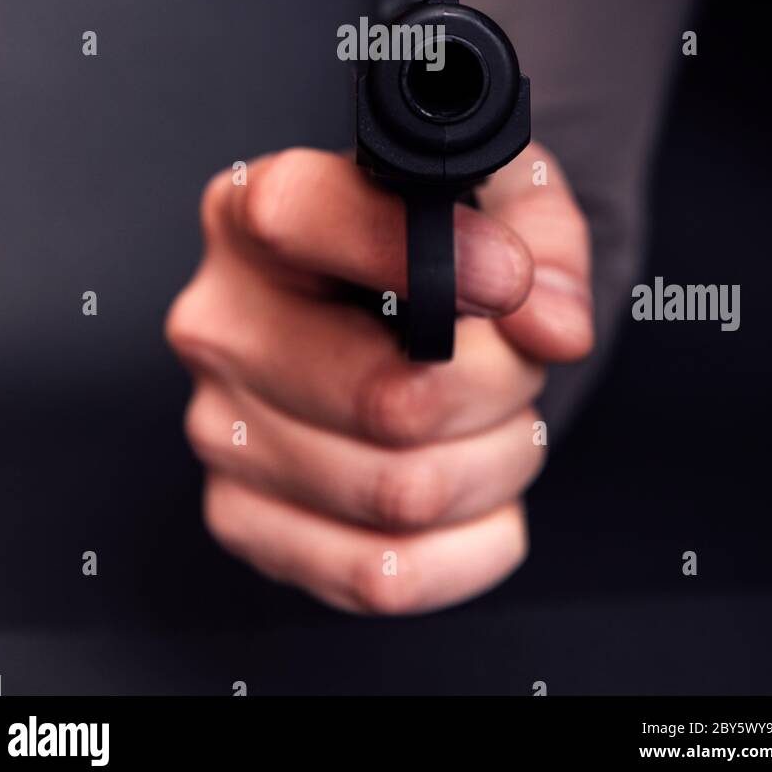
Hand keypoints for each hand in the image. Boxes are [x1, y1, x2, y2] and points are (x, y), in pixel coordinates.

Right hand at [165, 144, 592, 613]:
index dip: (428, 259)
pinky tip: (481, 494)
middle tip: (518, 363)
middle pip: (387, 401)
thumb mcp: (502, 194)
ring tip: (498, 419)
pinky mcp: (242, 517)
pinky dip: (468, 547)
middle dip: (499, 390)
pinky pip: (380, 577)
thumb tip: (551, 328)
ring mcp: (220, 429)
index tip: (510, 280)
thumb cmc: (442, 241)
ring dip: (495, 465)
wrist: (401, 307)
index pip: (305, 220)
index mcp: (254, 209)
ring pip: (399, 496)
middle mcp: (219, 320)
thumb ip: (542, 239)